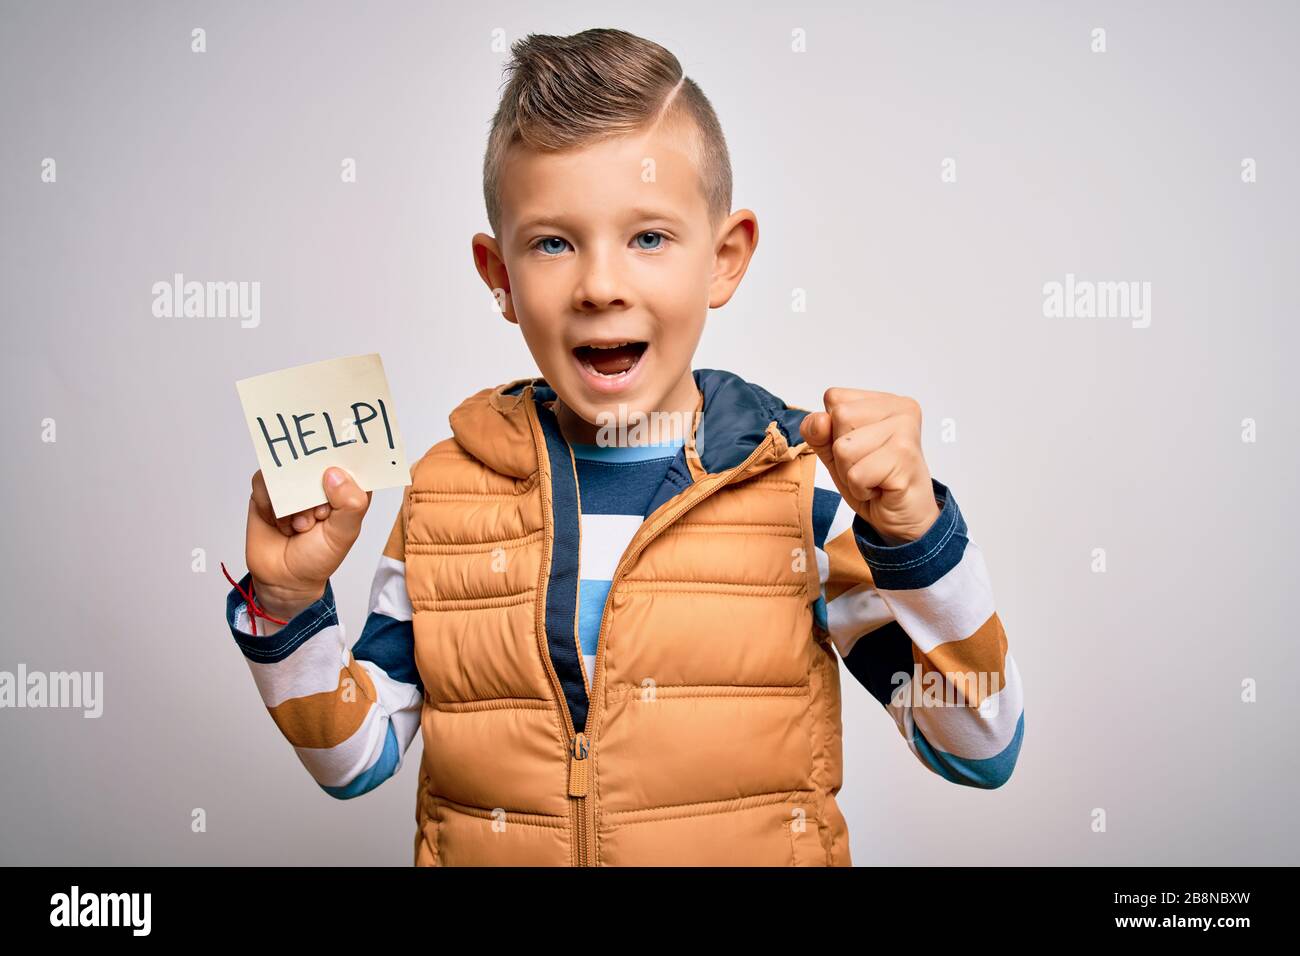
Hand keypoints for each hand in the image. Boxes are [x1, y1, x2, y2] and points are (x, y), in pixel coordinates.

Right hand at [244, 466, 371, 619]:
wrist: (284, 579)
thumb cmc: (319, 556)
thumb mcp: (344, 534)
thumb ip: (350, 504)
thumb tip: (335, 473)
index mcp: (346, 489)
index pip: (351, 460)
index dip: (347, 456)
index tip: (341, 464)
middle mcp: (320, 482)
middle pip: (316, 459)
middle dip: (315, 488)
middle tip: (318, 516)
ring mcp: (293, 484)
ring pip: (288, 472)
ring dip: (293, 503)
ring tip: (300, 527)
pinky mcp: (268, 490)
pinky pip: (264, 482)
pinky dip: (271, 506)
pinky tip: (280, 525)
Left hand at [799, 387, 940, 543]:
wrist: (906, 517)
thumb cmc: (874, 480)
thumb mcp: (835, 453)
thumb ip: (819, 433)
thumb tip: (818, 420)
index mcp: (885, 400)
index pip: (834, 398)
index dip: (833, 430)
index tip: (859, 448)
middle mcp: (901, 409)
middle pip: (838, 418)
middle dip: (841, 453)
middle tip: (867, 466)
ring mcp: (906, 432)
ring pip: (844, 448)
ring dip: (850, 473)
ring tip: (874, 477)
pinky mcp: (905, 459)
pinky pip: (856, 475)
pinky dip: (861, 489)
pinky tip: (881, 488)